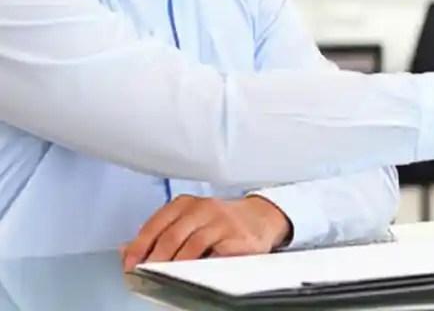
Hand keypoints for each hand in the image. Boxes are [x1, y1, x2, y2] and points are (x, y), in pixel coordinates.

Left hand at [121, 195, 291, 270]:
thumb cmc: (220, 221)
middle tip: (147, 274)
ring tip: (167, 277)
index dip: (140, 246)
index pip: (156, 224)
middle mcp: (204, 208)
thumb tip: (125, 250)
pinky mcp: (239, 238)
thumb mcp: (188, 220)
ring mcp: (223, 222)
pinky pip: (217, 255)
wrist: (261, 218)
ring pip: (193, 246)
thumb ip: (159, 232)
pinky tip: (195, 274)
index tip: (130, 264)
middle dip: (156, 259)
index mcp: (186, 204)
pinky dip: (202, 266)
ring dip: (176, 266)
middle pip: (172, 235)